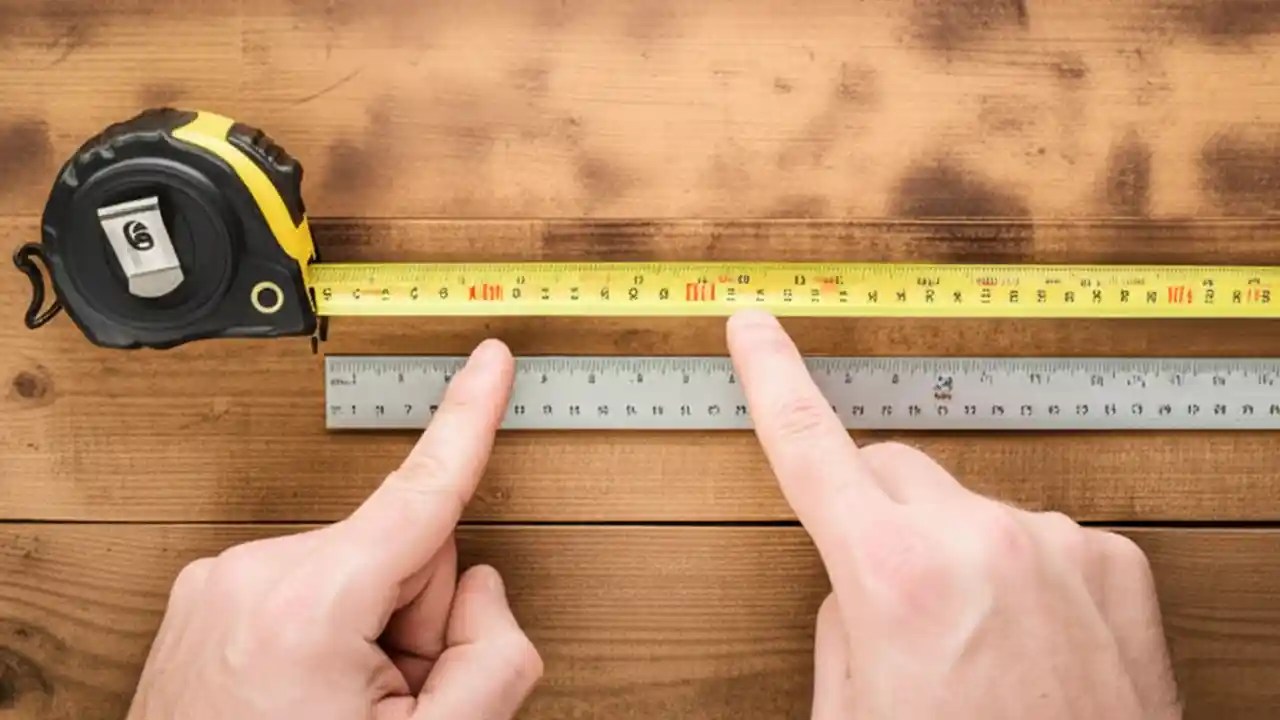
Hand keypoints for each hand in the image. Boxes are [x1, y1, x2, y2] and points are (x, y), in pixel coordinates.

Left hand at [127, 339, 542, 719]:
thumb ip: (492, 657)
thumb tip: (481, 589)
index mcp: (308, 604)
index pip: (421, 491)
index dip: (470, 418)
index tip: (490, 361)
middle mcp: (252, 575)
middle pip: (402, 554)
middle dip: (419, 619)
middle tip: (396, 700)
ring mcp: (220, 586)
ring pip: (357, 574)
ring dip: (372, 635)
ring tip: (344, 707)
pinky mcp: (207, 600)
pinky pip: (309, 589)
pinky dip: (328, 635)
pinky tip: (310, 697)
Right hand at [725, 311, 1180, 719]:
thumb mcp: (849, 714)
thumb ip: (841, 620)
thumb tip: (859, 575)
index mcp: (893, 577)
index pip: (809, 446)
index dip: (771, 378)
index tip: (755, 328)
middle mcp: (979, 540)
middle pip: (894, 468)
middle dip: (874, 507)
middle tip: (885, 589)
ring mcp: (1056, 544)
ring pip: (970, 509)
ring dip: (957, 553)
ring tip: (977, 648)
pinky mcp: (1115, 561)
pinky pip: (1039, 539)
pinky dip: (1024, 575)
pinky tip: (1033, 644)